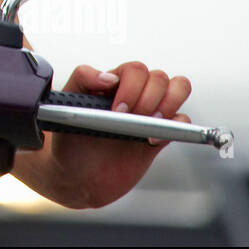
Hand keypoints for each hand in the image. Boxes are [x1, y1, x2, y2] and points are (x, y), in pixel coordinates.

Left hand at [36, 62, 191, 208]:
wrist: (78, 178)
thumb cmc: (70, 140)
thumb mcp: (66, 106)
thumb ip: (82, 80)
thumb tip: (107, 76)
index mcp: (112, 84)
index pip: (135, 70)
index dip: (131, 87)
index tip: (118, 109)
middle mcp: (133, 95)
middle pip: (159, 78)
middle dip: (148, 98)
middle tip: (132, 119)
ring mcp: (147, 114)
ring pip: (177, 88)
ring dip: (168, 103)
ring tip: (149, 123)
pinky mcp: (159, 136)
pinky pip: (182, 121)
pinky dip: (176, 126)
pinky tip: (153, 139)